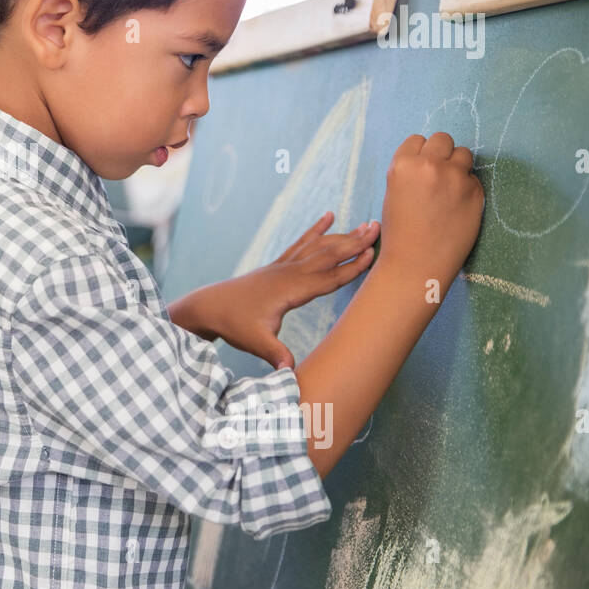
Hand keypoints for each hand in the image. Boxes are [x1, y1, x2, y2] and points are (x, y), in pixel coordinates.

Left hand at [178, 211, 378, 369]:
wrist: (209, 306)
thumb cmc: (233, 324)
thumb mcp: (254, 342)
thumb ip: (274, 354)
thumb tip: (290, 372)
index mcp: (289, 290)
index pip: (327, 278)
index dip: (351, 267)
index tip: (372, 254)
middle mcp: (288, 273)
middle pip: (328, 255)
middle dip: (354, 242)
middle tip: (379, 227)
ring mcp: (283, 267)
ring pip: (318, 247)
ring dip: (343, 235)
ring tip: (365, 224)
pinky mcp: (278, 266)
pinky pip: (302, 244)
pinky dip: (317, 230)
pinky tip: (328, 216)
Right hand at [378, 133, 484, 286]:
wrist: (416, 263)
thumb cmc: (399, 232)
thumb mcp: (393, 193)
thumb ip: (411, 171)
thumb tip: (431, 159)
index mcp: (403, 165)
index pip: (418, 140)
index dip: (420, 154)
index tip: (421, 168)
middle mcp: (430, 165)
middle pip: (443, 139)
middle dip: (442, 153)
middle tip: (438, 174)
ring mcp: (456, 178)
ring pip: (464, 154)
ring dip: (459, 166)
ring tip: (450, 188)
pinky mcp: (476, 192)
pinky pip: (474, 179)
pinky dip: (468, 188)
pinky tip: (457, 207)